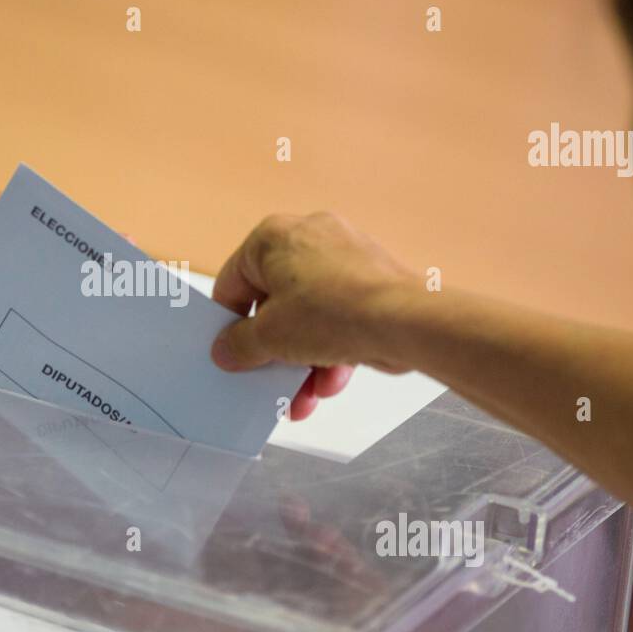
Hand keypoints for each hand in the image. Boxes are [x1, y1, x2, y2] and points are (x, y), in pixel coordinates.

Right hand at [210, 212, 412, 418]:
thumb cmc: (335, 310)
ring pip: (308, 316)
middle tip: (265, 377)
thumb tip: (227, 349)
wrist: (405, 320)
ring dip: (302, 360)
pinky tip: (329, 381)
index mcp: (273, 237)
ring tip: (302, 395)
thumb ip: (239, 345)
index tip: (229, 350)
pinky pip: (338, 319)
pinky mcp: (370, 281)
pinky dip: (331, 350)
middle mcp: (308, 238)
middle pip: (274, 303)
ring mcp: (343, 258)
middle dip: (272, 350)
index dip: (228, 322)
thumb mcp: (268, 337)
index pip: (233, 282)